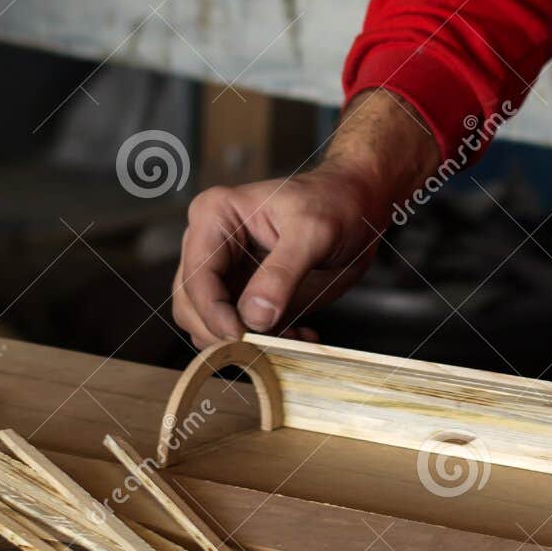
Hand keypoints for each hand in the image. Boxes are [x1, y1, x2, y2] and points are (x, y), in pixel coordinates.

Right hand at [171, 89, 438, 347]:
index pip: (197, 278)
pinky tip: (301, 336)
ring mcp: (226, 272)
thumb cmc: (336, 203)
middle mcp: (211, 244)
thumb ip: (282, 274)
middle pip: (191, 305)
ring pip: (211, 323)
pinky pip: (242, 330)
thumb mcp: (314, 233)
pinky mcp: (247, 293)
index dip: (214, 314)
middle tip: (264, 347)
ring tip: (291, 340)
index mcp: (214, 217)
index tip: (241, 337)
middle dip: (224, 332)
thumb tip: (254, 317)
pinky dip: (267, 343)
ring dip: (246, 343)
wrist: (360, 205)